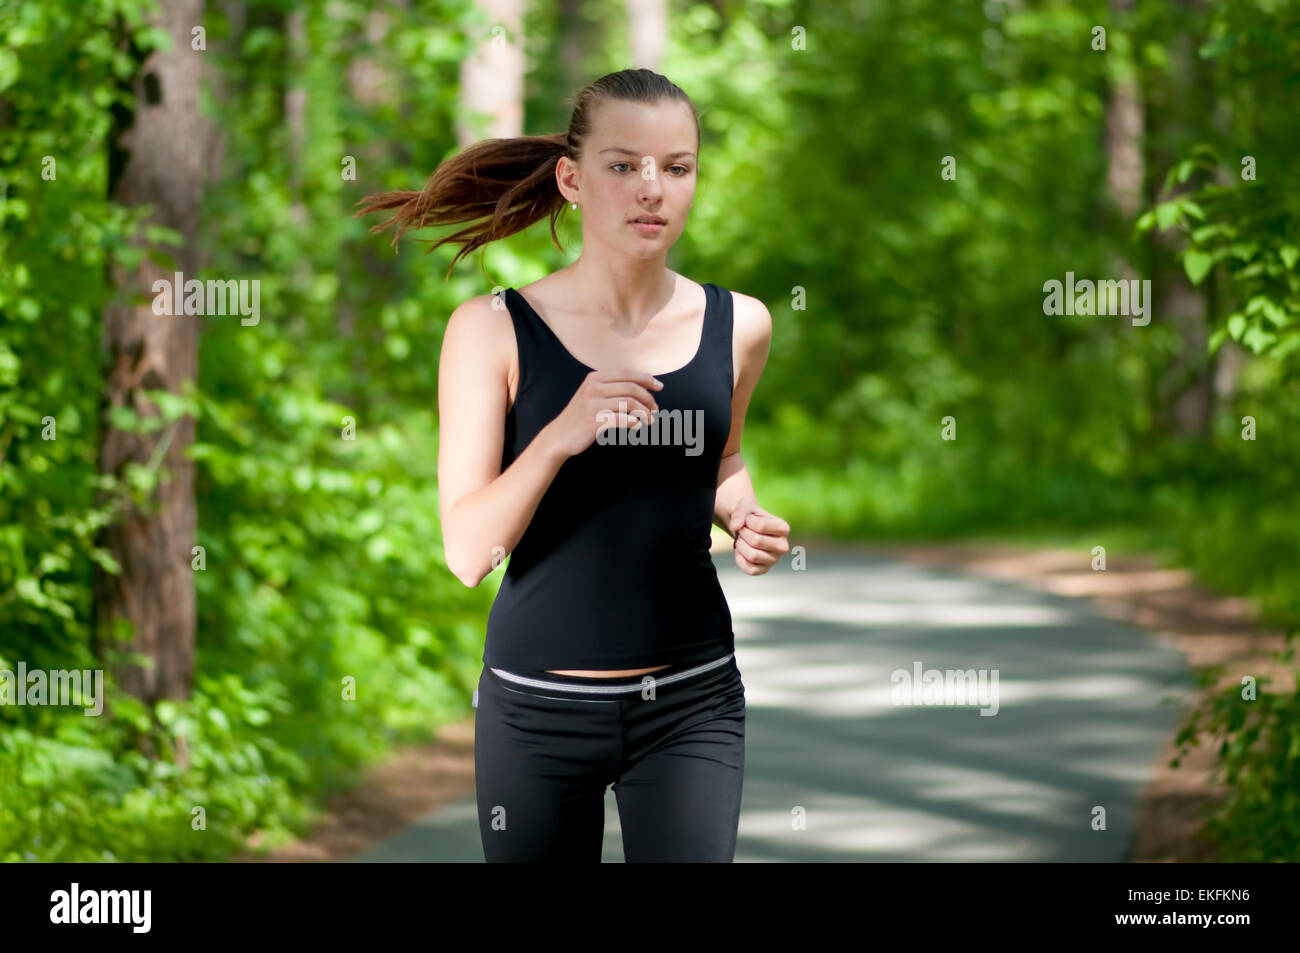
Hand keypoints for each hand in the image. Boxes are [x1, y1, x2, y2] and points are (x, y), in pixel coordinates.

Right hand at [545, 369, 662, 457]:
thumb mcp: (591, 395)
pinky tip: (638, 426)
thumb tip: (641, 385)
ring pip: (630, 404)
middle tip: (655, 408)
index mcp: (594, 378)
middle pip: (631, 388)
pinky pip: (623, 419)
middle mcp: (593, 388)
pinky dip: (635, 423)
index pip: (627, 374)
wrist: (559, 436)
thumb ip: (611, 388)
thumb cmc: (580, 418)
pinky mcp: (594, 421)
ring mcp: (593, 404)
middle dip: (648, 398)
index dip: (646, 379)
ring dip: (645, 412)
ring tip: (650, 420)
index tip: (659, 387)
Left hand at [728, 497, 789, 574]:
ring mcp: (774, 559)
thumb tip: (734, 527)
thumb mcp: (745, 506)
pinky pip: (749, 568)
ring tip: (742, 540)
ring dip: (741, 546)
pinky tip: (741, 550)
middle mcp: (783, 546)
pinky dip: (740, 558)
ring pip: (753, 556)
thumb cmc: (749, 516)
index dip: (748, 521)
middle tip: (743, 531)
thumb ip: (740, 512)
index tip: (748, 520)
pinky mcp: (764, 569)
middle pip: (756, 541)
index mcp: (783, 528)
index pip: (761, 526)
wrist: (745, 527)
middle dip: (744, 533)